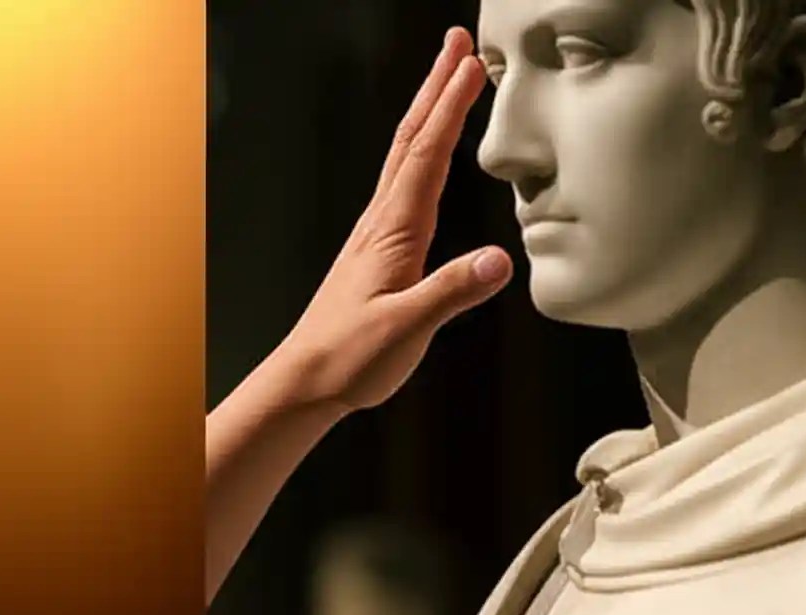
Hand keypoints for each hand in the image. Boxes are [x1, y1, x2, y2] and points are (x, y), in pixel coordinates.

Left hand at [273, 27, 508, 412]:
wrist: (306, 379)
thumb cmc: (350, 357)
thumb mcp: (407, 329)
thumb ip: (451, 292)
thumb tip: (500, 259)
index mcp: (393, 233)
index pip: (426, 156)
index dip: (451, 109)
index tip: (473, 65)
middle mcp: (382, 223)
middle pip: (410, 140)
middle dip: (436, 88)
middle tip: (457, 43)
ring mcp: (376, 234)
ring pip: (402, 158)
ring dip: (426, 113)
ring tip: (447, 82)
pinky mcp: (376, 251)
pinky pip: (400, 184)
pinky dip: (419, 152)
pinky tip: (425, 158)